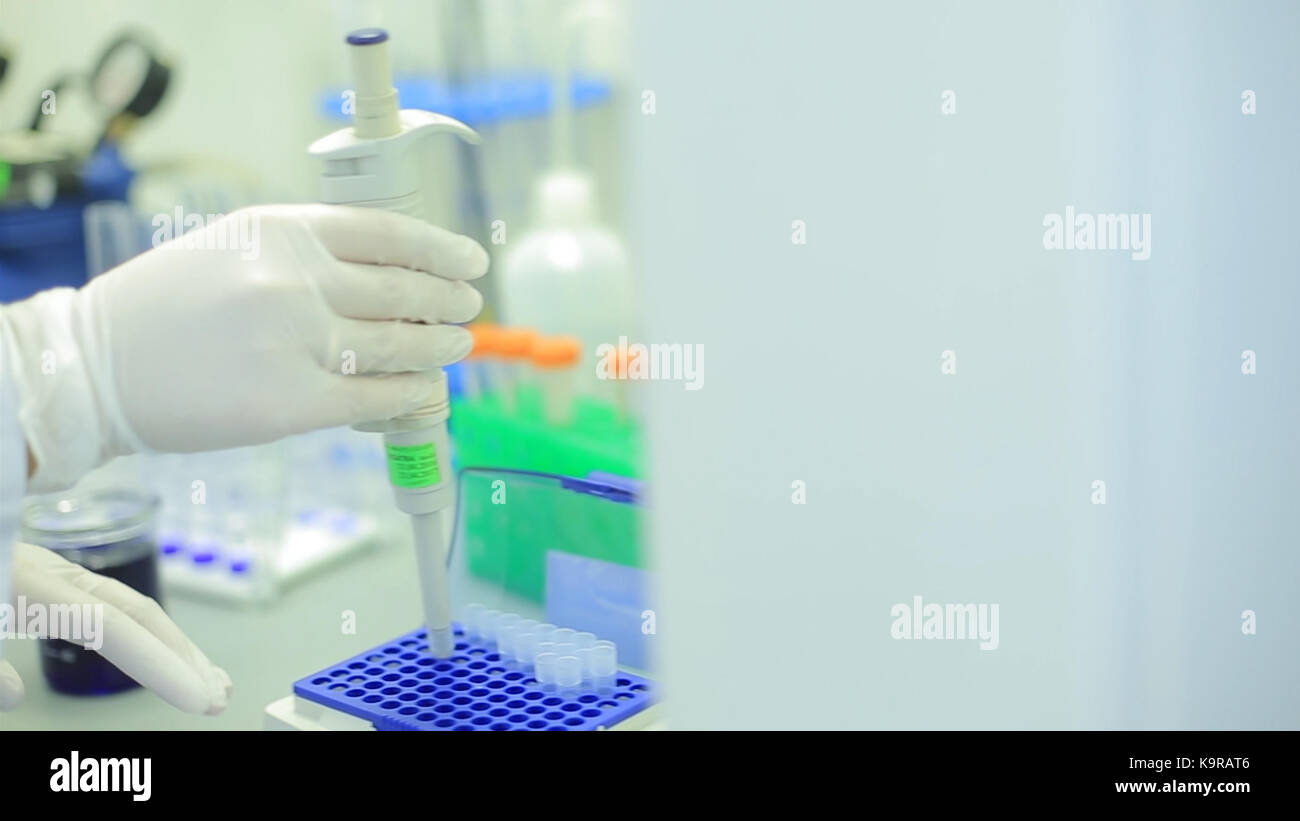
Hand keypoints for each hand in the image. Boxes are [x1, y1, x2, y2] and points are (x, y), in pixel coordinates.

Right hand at [0, 204, 487, 491]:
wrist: (95, 366)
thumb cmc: (167, 306)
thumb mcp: (237, 246)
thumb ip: (309, 251)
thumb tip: (391, 273)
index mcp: (284, 230)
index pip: (390, 234)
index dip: (442, 249)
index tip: (472, 260)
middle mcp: (296, 280)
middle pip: (404, 291)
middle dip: (448, 302)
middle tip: (470, 309)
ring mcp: (296, 342)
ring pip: (399, 346)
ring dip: (439, 349)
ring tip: (457, 348)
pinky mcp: (292, 403)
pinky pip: (376, 398)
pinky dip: (411, 395)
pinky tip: (426, 392)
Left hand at [0, 542, 230, 713]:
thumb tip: (14, 697)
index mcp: (32, 582)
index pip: (112, 625)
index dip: (160, 660)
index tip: (197, 697)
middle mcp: (53, 573)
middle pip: (137, 612)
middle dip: (183, 656)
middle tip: (218, 697)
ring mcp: (53, 572)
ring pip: (129, 608)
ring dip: (172, 646)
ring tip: (207, 680)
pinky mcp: (48, 579)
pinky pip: (109, 606)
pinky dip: (141, 633)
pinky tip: (159, 653)